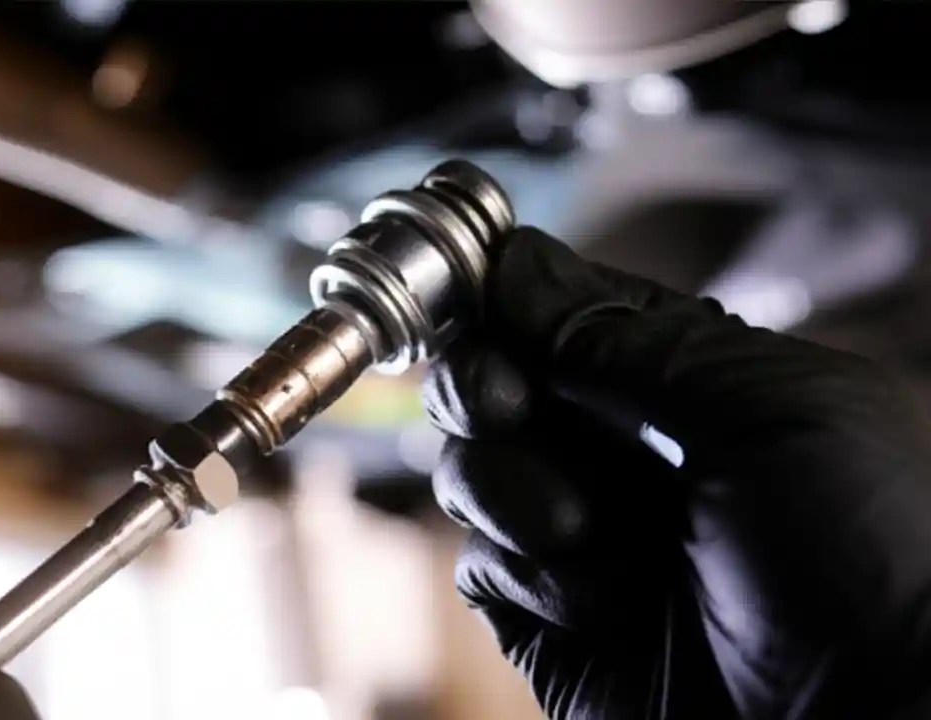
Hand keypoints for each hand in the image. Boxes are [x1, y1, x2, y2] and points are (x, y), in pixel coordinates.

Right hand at [423, 228, 930, 718]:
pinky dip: (528, 574)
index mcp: (685, 383)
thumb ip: (638, 339)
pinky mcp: (546, 613)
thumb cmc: (873, 557)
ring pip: (471, 467)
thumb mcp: (776, 413)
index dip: (512, 299)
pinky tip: (599, 599)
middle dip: (486, 384)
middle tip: (511, 404)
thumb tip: (523, 266)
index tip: (480, 295)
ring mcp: (579, 530)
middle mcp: (622, 450)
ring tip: (585, 528)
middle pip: (496, 379)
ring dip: (513, 488)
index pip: (566, 312)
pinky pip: (480, 561)